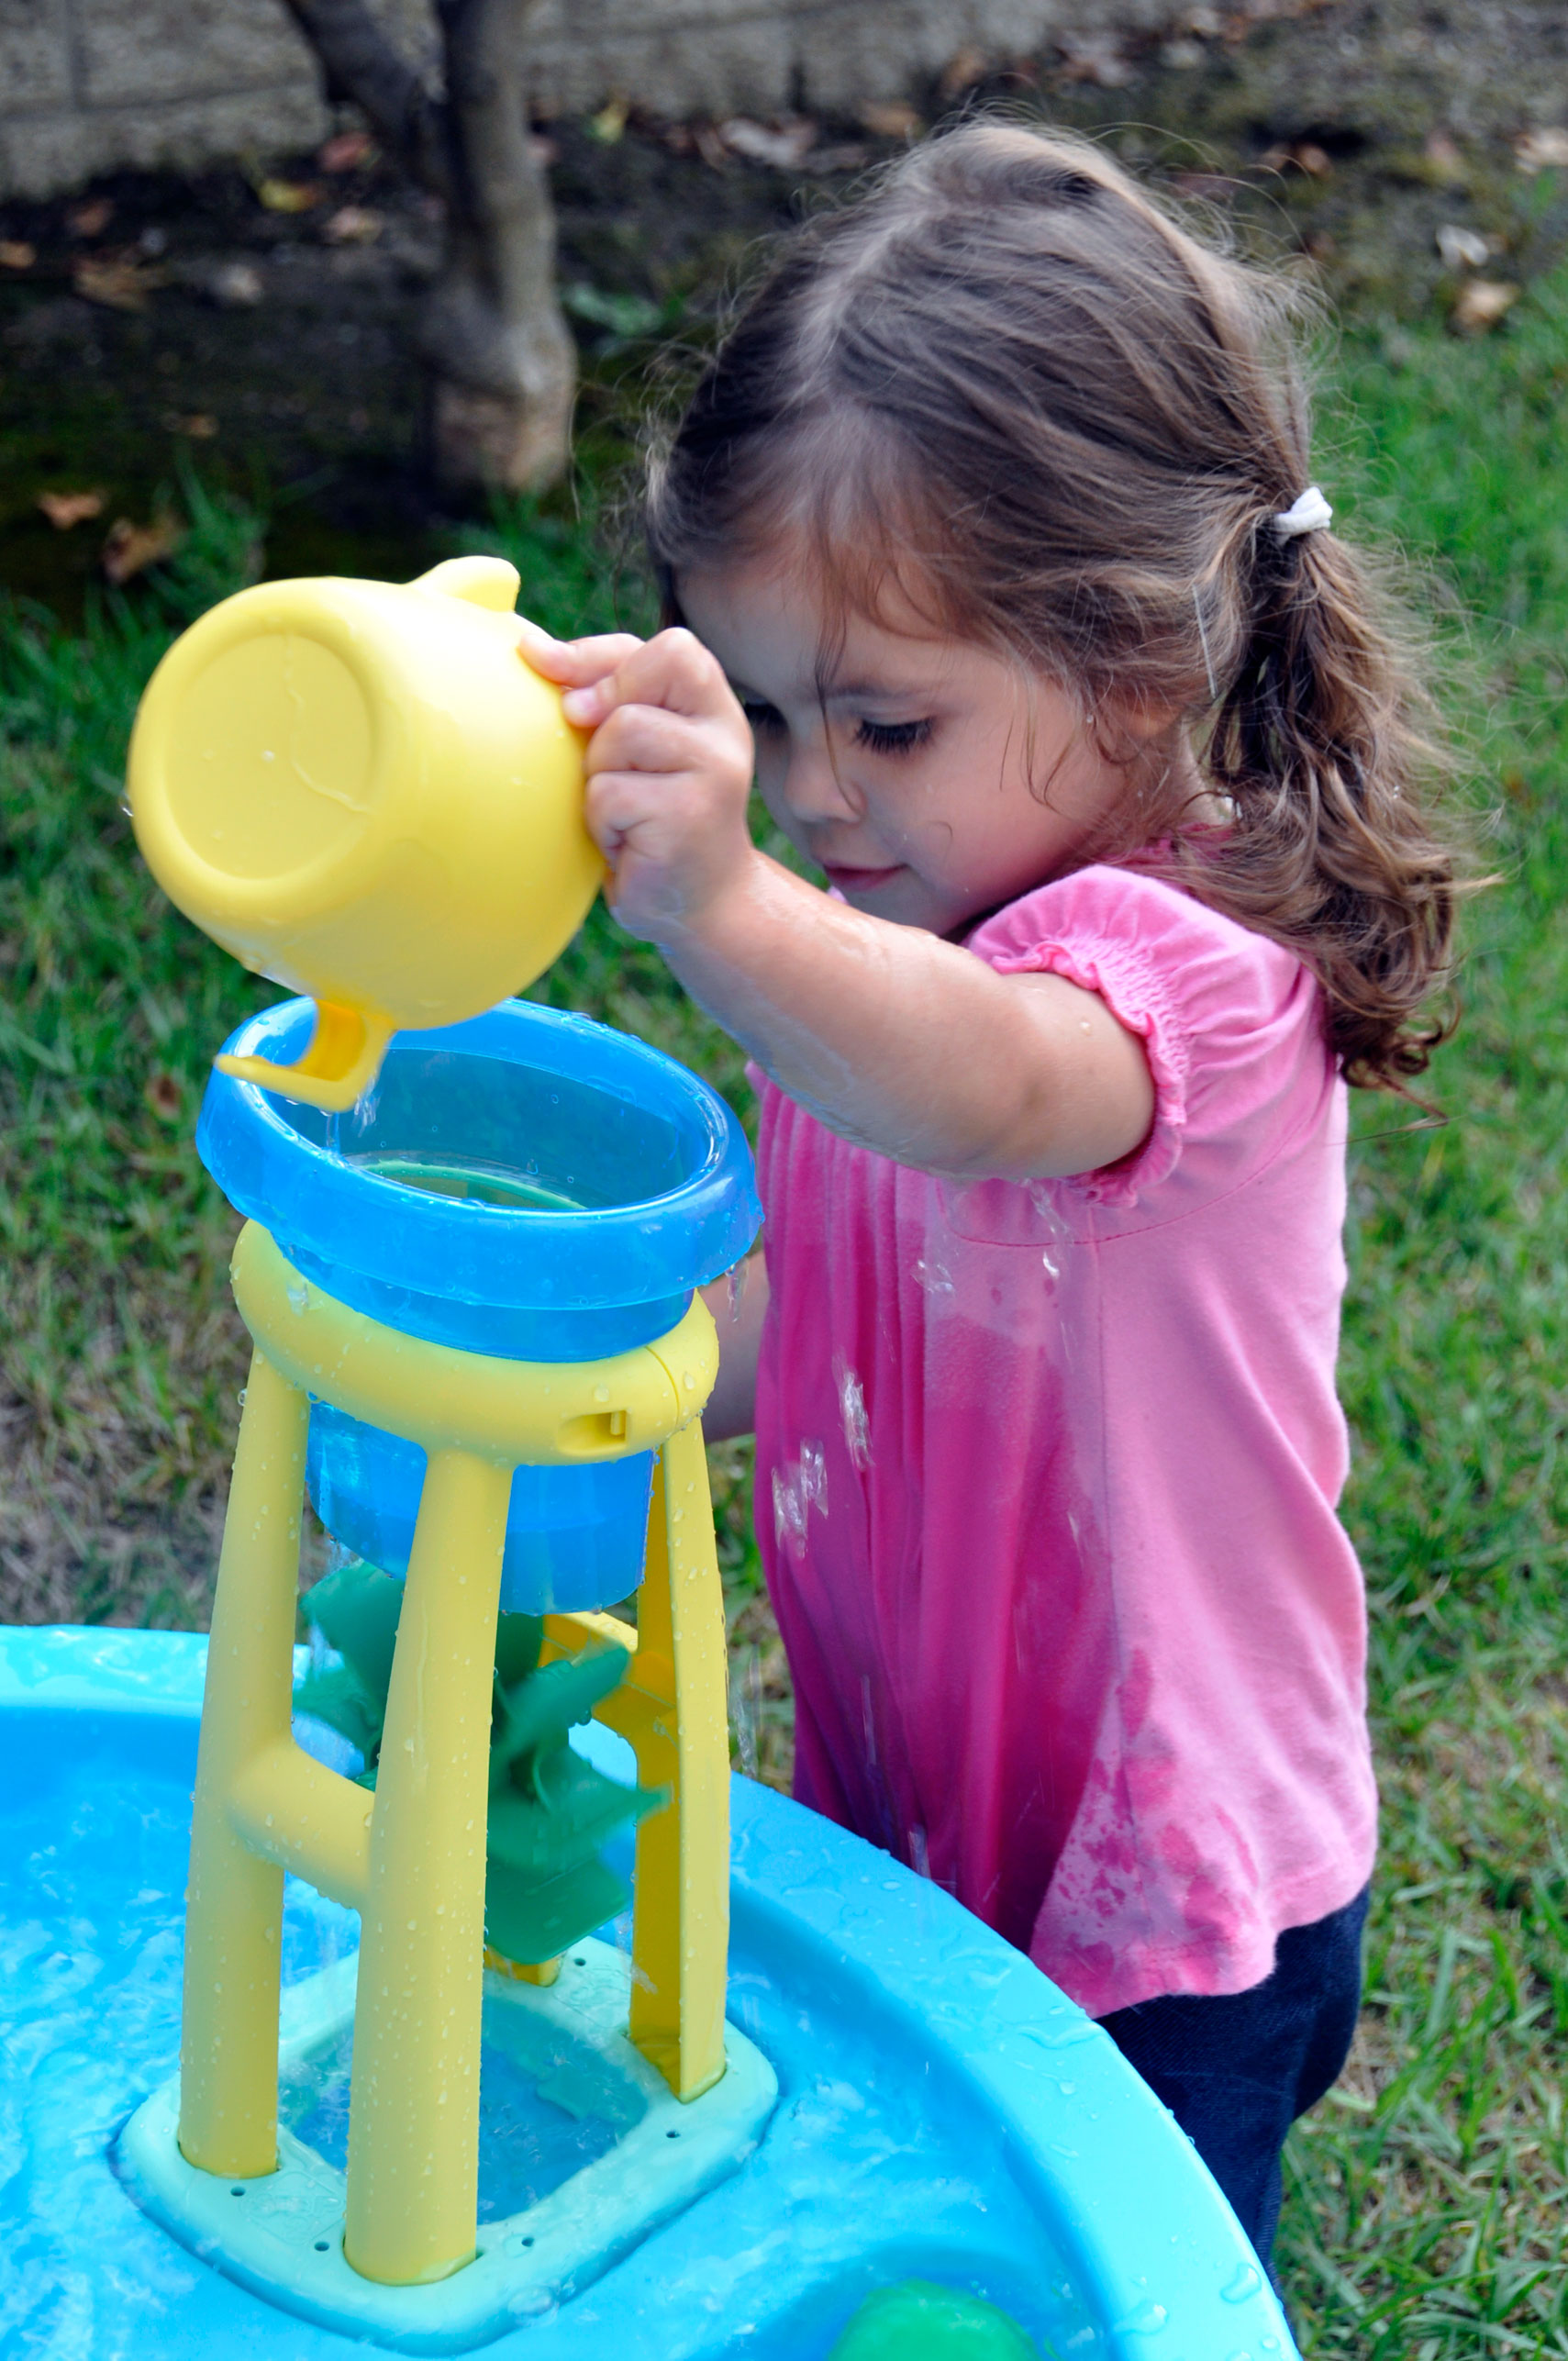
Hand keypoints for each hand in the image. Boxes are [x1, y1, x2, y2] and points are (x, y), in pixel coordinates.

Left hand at [516, 620, 757, 944]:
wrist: (701, 903)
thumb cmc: (651, 819)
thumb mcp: (633, 745)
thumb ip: (603, 692)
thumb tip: (530, 645)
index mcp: (713, 707)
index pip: (670, 647)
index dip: (607, 660)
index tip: (565, 692)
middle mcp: (725, 732)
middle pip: (643, 679)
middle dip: (604, 717)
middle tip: (604, 763)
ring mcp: (715, 773)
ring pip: (620, 733)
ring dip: (599, 777)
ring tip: (623, 814)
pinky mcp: (689, 816)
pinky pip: (609, 793)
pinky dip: (601, 822)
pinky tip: (627, 843)